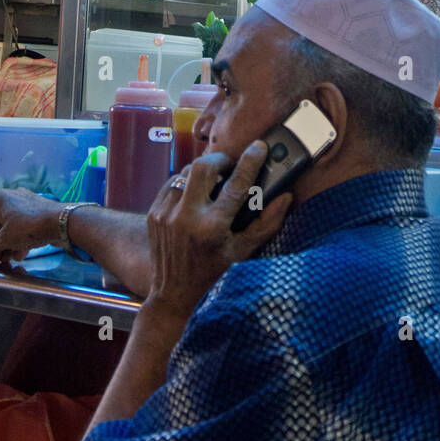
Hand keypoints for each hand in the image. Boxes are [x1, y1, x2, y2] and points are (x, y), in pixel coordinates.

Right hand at [0, 188, 62, 265]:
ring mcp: (26, 205)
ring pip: (12, 228)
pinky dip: (20, 241)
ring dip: (9, 245)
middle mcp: (12, 199)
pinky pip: (24, 228)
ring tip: (9, 260)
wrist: (62, 223)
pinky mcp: (38, 213)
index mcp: (0, 200)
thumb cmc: (29, 227)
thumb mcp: (6, 238)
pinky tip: (21, 255)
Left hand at [144, 142, 290, 321]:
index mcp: (212, 228)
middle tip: (230, 165)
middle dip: (220, 159)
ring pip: (186, 173)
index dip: (251, 161)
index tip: (260, 147)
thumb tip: (286, 197)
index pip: (236, 184)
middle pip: (203, 166)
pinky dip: (185, 184)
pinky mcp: (153, 214)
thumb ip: (266, 224)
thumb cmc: (214, 274)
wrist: (174, 294)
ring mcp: (166, 214)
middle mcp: (186, 218)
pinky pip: (171, 184)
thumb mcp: (244, 252)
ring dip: (202, 173)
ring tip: (213, 184)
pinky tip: (194, 196)